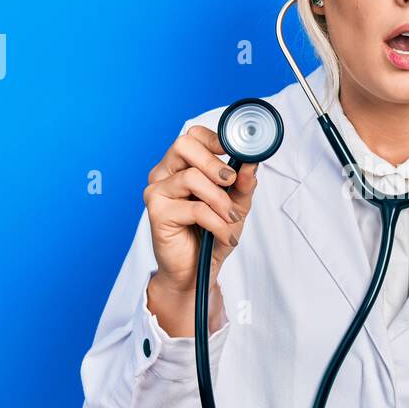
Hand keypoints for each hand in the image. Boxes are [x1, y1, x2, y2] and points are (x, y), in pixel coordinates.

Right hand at [143, 123, 259, 294]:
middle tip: (231, 183)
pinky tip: (224, 235)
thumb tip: (251, 164)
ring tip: (231, 218)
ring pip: (191, 177)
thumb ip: (243, 184)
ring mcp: (157, 192)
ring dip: (219, 199)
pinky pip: (194, 208)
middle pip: (183, 145)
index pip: (192, 136)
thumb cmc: (211, 234)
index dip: (214, 139)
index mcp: (181, 165)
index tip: (234, 152)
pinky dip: (216, 222)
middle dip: (214, 163)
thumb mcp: (236, 206)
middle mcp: (164, 173)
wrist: (195, 272)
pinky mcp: (157, 213)